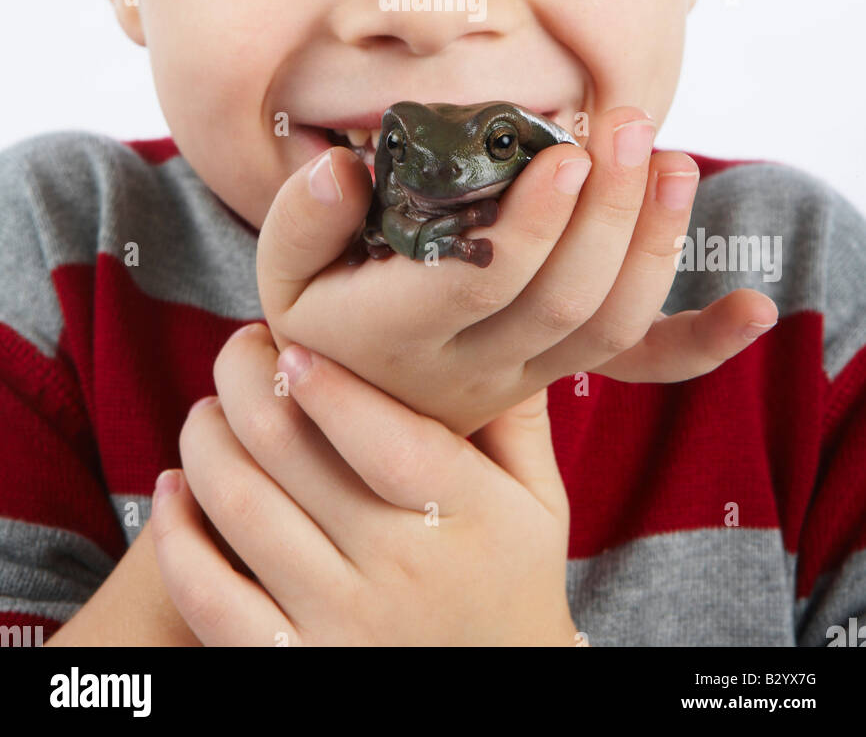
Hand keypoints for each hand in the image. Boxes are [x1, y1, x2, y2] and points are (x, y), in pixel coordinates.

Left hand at [149, 323, 577, 646]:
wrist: (498, 707)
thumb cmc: (513, 587)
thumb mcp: (539, 504)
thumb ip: (515, 418)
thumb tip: (487, 333)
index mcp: (468, 515)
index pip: (386, 439)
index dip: (329, 386)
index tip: (293, 344)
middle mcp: (401, 568)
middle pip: (293, 454)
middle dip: (244, 379)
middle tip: (241, 350)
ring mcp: (341, 623)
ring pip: (241, 507)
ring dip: (205, 439)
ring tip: (209, 409)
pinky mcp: (290, 665)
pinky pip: (207, 595)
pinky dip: (174, 534)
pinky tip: (171, 488)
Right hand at [258, 106, 778, 436]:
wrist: (347, 404)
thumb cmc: (318, 313)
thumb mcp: (284, 267)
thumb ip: (304, 214)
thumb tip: (345, 166)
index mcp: (392, 333)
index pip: (474, 281)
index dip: (528, 224)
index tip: (564, 154)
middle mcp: (466, 368)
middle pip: (560, 300)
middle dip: (607, 212)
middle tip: (628, 129)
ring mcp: (520, 378)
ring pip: (606, 328)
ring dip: (653, 247)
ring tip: (672, 163)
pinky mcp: (555, 376)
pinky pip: (634, 362)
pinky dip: (700, 340)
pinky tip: (751, 311)